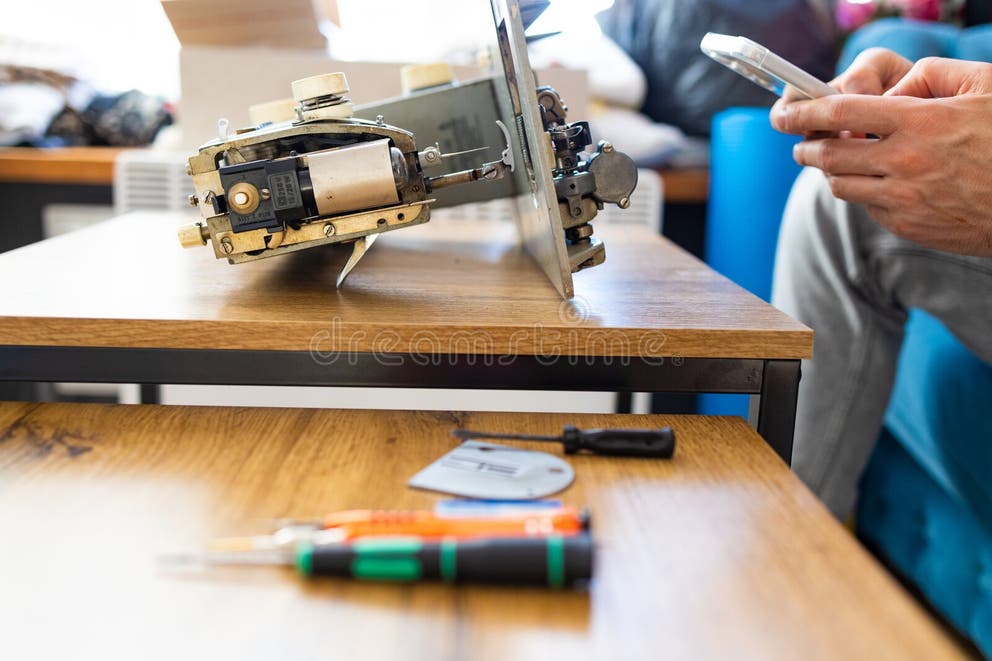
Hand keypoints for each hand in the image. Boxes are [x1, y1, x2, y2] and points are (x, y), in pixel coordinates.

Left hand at [771, 57, 991, 255]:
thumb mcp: (983, 87)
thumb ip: (932, 76)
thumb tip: (890, 92)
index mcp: (918, 122)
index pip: (840, 113)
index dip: (803, 112)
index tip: (784, 114)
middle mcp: (904, 162)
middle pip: (828, 155)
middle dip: (805, 147)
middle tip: (800, 143)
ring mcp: (903, 199)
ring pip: (840, 186)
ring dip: (828, 172)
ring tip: (830, 162)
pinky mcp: (907, 225)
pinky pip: (867, 207)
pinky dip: (862, 193)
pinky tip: (873, 183)